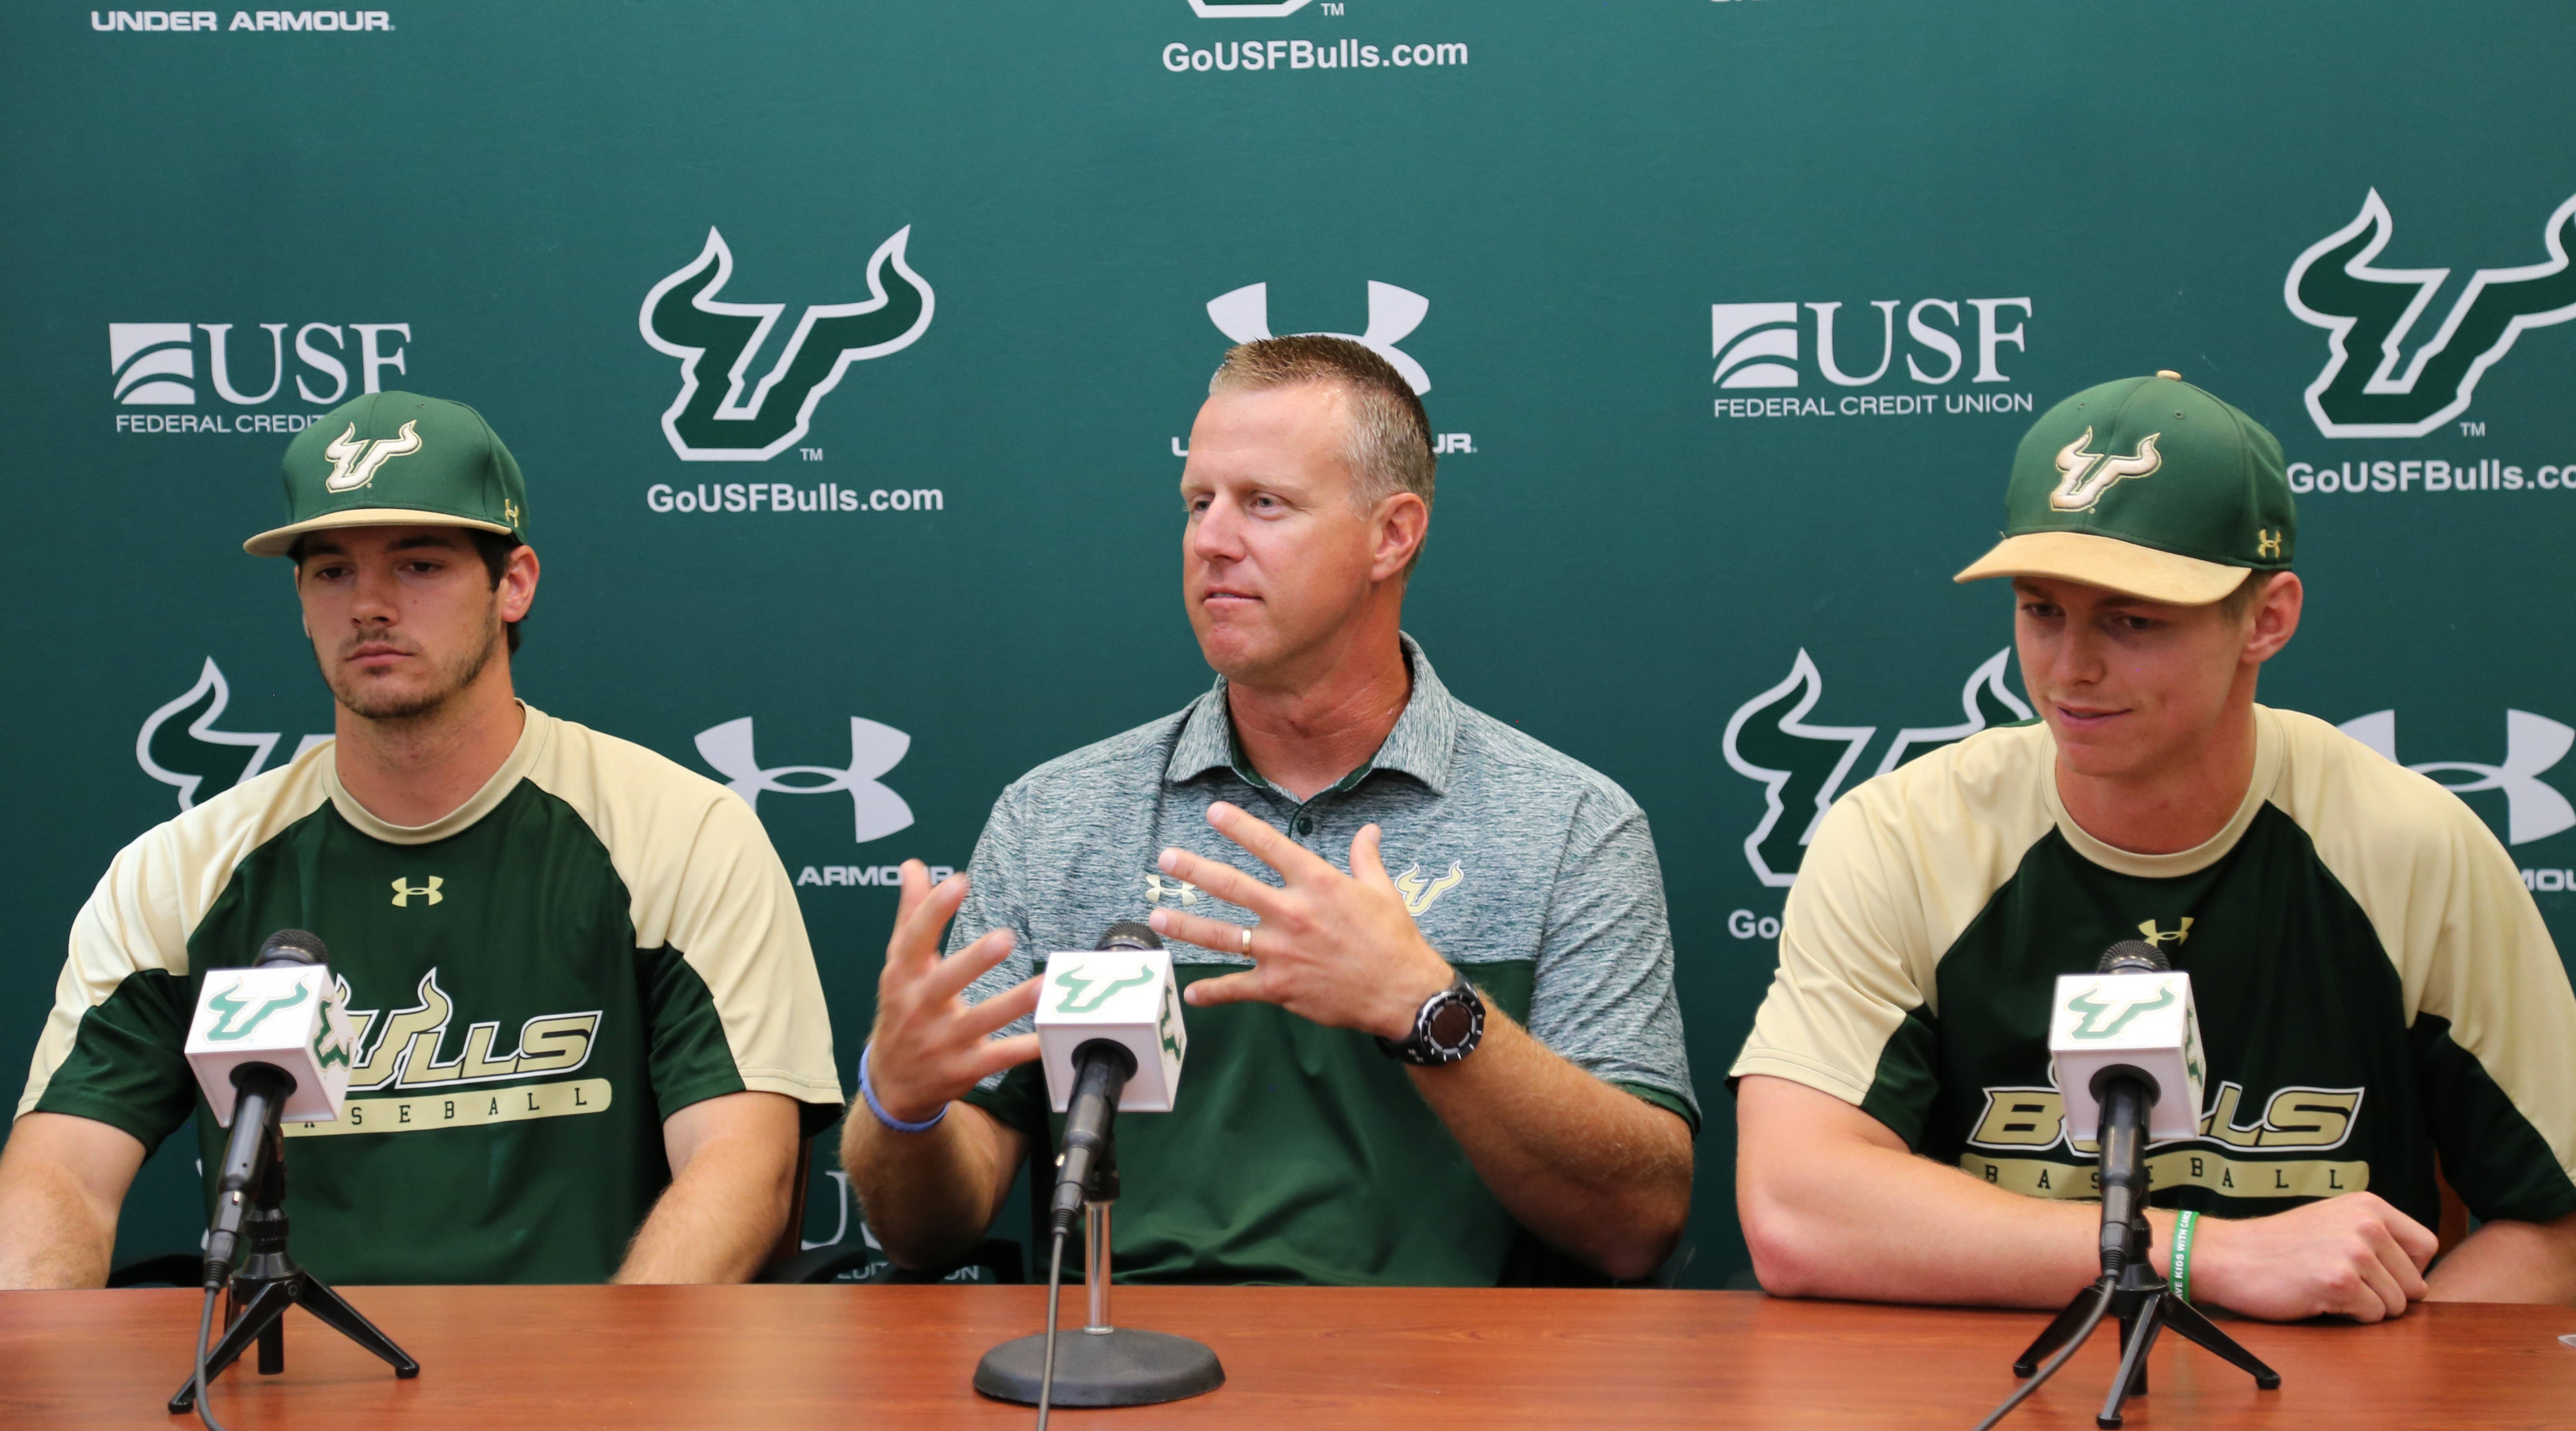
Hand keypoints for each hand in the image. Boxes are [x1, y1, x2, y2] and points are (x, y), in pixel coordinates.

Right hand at [862, 861, 1039, 1124]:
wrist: (892, 1082)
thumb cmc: (902, 1010)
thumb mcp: (900, 966)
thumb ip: (911, 914)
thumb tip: (914, 866)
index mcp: (902, 977)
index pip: (914, 940)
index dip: (933, 911)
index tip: (957, 882)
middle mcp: (919, 1008)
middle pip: (945, 983)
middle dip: (973, 962)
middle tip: (1005, 938)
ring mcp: (941, 1042)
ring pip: (980, 1022)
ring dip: (1012, 1004)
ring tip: (1043, 985)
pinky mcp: (964, 1069)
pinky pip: (998, 1058)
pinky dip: (1023, 1049)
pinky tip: (1047, 1036)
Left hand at [1147, 802, 1454, 1040]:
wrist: (1403, 992)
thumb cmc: (1394, 939)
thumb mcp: (1383, 890)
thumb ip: (1366, 858)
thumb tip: (1368, 831)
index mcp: (1317, 882)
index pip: (1269, 846)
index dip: (1238, 826)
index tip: (1212, 812)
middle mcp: (1292, 913)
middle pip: (1232, 886)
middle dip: (1195, 870)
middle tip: (1166, 859)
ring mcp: (1281, 952)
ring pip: (1223, 935)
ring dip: (1187, 925)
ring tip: (1157, 915)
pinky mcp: (1279, 987)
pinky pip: (1237, 988)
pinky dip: (1212, 992)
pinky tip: (1191, 992)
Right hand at [2189, 1192, 2437, 1321]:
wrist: (2229, 1256)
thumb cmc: (2279, 1245)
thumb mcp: (2333, 1221)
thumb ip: (2375, 1235)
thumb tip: (2420, 1276)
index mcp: (2369, 1205)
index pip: (2426, 1245)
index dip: (2408, 1268)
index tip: (2376, 1272)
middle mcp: (2367, 1225)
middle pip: (2415, 1283)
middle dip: (2387, 1293)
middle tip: (2346, 1285)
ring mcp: (2355, 1253)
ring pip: (2397, 1304)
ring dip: (2368, 1307)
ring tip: (2329, 1289)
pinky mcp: (2341, 1282)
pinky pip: (2373, 1317)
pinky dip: (2350, 1316)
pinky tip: (2320, 1298)